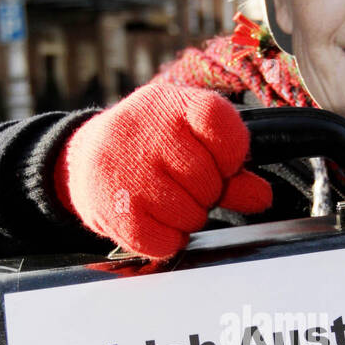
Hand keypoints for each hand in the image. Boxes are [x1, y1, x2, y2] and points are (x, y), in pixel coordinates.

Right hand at [52, 83, 272, 257]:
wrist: (82, 159)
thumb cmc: (148, 149)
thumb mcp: (188, 141)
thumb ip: (230, 170)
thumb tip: (261, 197)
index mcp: (172, 103)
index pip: (222, 126)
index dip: (231, 154)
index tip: (221, 163)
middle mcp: (147, 131)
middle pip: (209, 180)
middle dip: (206, 193)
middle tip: (185, 187)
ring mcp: (127, 170)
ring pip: (190, 215)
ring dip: (187, 218)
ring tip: (167, 202)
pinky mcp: (113, 208)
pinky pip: (164, 241)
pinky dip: (167, 240)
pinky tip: (154, 221)